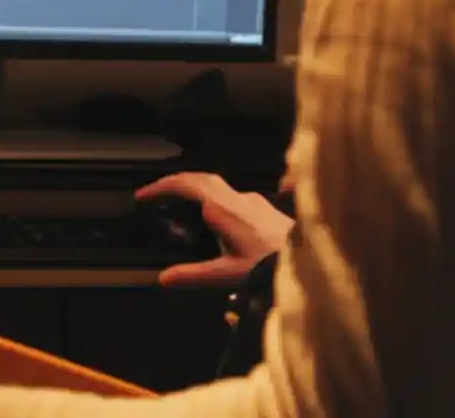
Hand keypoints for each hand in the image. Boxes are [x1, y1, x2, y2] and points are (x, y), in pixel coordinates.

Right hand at [136, 172, 294, 287]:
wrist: (311, 257)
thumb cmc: (274, 264)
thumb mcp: (228, 274)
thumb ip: (194, 274)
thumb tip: (164, 278)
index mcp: (224, 208)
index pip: (185, 183)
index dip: (161, 186)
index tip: (143, 195)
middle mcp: (237, 198)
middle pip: (199, 177)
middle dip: (175, 182)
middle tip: (156, 193)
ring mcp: (251, 199)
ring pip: (216, 183)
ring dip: (194, 187)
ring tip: (178, 201)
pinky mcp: (262, 206)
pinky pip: (230, 193)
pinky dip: (212, 196)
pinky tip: (213, 214)